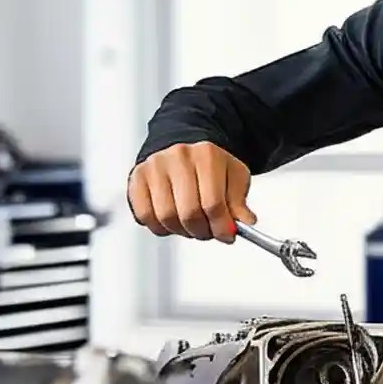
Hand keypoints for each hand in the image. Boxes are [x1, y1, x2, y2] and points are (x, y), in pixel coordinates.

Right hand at [127, 142, 255, 242]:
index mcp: (207, 155)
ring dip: (182, 231)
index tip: (227, 235)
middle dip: (202, 231)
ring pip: (166, 217)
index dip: (221, 227)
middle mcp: (178, 157)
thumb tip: (245, 223)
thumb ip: (240, 202)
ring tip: (191, 225)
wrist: (186, 148)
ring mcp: (154, 167)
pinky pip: (145, 215)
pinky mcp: (137, 177)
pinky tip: (172, 221)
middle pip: (189, 212)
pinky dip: (160, 227)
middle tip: (208, 231)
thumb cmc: (211, 165)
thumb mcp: (235, 177)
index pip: (213, 203)